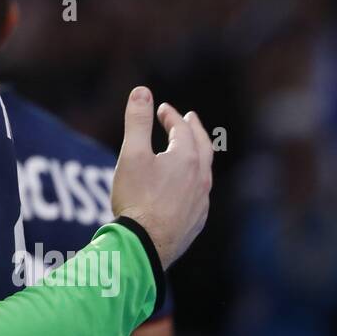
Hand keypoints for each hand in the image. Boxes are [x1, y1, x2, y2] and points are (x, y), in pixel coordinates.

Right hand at [110, 86, 212, 268]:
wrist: (144, 244)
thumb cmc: (136, 198)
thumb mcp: (132, 154)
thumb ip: (138, 121)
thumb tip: (142, 91)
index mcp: (187, 159)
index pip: (182, 129)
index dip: (171, 116)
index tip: (162, 109)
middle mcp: (200, 179)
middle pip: (203, 147)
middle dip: (194, 130)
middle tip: (189, 118)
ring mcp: (201, 202)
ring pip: (204, 172)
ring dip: (197, 156)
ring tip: (189, 152)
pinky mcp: (196, 221)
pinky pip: (200, 194)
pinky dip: (194, 182)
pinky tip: (185, 188)